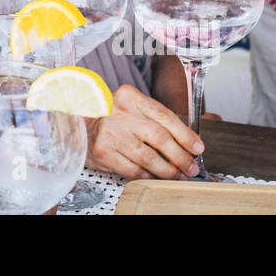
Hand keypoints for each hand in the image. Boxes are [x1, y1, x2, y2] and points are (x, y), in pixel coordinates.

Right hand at [84, 84, 203, 179]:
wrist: (78, 126)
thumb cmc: (111, 119)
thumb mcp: (133, 109)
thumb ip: (159, 119)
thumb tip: (192, 138)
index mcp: (130, 97)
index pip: (163, 115)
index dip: (184, 134)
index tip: (197, 147)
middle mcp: (119, 112)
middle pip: (158, 136)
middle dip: (180, 155)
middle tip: (191, 167)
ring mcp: (109, 132)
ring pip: (147, 156)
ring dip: (167, 170)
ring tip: (179, 175)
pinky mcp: (103, 152)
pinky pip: (133, 169)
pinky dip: (149, 177)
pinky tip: (157, 178)